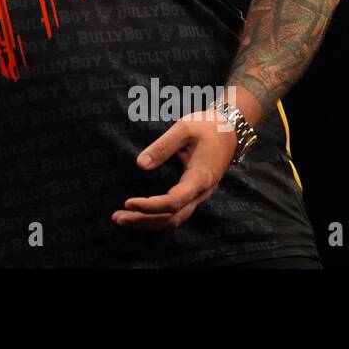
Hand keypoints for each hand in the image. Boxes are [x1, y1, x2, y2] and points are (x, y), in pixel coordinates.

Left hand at [111, 109, 238, 229]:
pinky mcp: (195, 194)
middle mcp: (201, 193)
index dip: (150, 206)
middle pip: (172, 217)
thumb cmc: (207, 127)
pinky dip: (158, 217)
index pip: (173, 201)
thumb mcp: (184, 129)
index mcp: (200, 178)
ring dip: (149, 222)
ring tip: (123, 219)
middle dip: (144, 220)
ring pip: (175, 219)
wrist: (230, 130)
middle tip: (117, 218)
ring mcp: (200, 195)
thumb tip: (140, 164)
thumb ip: (162, 147)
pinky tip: (141, 214)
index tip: (128, 202)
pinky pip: (177, 212)